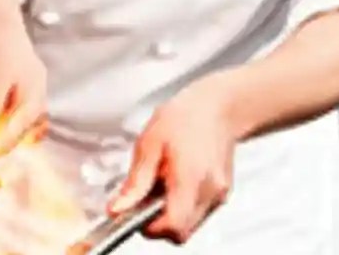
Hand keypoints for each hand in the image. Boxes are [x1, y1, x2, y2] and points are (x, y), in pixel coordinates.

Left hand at [107, 76, 239, 244]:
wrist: (218, 106)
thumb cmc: (185, 117)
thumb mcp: (149, 144)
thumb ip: (134, 182)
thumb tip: (117, 208)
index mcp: (191, 178)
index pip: (173, 226)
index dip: (150, 227)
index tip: (136, 214)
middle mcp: (210, 192)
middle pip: (181, 232)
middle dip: (158, 223)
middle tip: (144, 198)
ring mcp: (219, 195)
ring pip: (190, 226)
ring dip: (170, 216)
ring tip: (160, 185)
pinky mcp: (221, 195)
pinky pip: (198, 214)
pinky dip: (182, 208)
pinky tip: (174, 184)